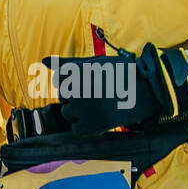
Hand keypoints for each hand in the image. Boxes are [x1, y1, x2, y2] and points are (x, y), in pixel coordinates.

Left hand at [43, 43, 187, 134]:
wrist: (145, 93)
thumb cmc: (118, 75)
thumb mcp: (94, 63)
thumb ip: (66, 63)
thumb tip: (42, 61)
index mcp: (79, 71)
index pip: (59, 77)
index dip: (73, 78)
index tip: (90, 78)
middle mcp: (79, 90)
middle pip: (63, 94)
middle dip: (75, 93)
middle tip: (97, 91)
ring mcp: (85, 109)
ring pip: (67, 111)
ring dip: (78, 109)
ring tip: (99, 104)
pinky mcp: (91, 126)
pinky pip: (76, 127)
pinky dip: (85, 124)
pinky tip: (99, 115)